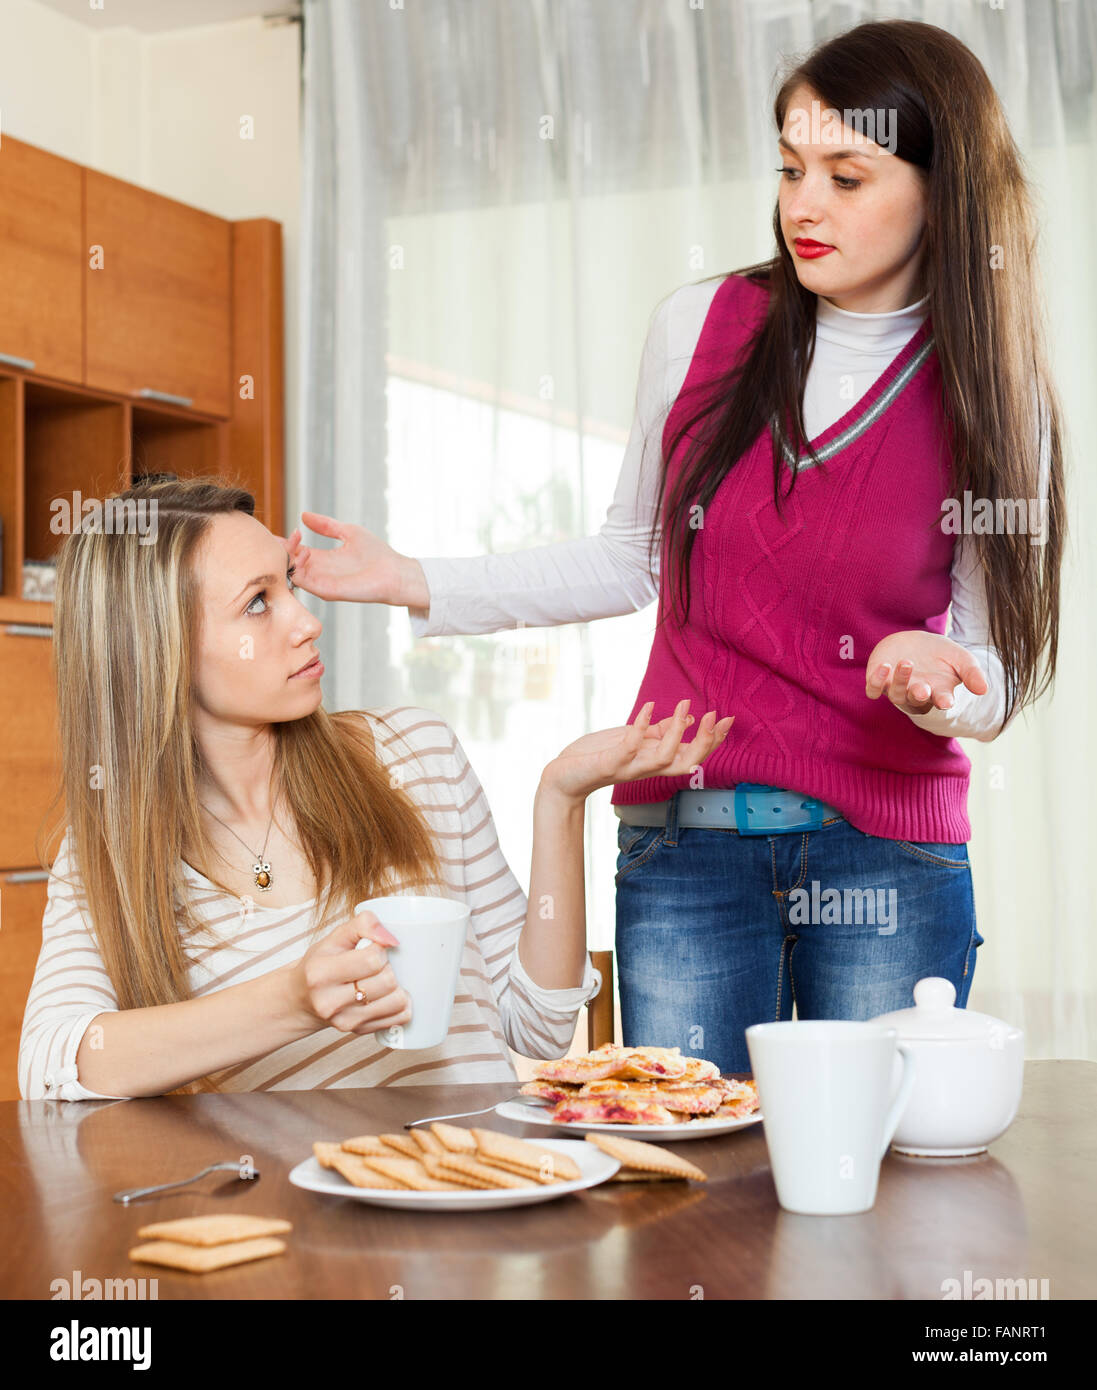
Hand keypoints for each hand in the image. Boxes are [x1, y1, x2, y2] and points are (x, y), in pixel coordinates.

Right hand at [276, 511, 428, 607]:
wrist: (394, 573)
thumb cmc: (377, 554)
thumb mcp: (348, 532)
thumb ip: (326, 525)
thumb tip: (303, 514)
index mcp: (322, 558)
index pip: (295, 551)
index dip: (284, 541)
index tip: (274, 531)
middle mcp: (319, 572)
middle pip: (289, 563)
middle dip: (280, 549)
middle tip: (277, 536)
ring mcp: (321, 582)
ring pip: (291, 573)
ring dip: (288, 556)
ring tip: (295, 540)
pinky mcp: (327, 591)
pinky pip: (304, 583)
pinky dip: (298, 568)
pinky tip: (303, 552)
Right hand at [291, 910, 411, 1034]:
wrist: (301, 999)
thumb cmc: (320, 965)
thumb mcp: (334, 937)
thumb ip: (363, 924)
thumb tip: (392, 938)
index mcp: (321, 973)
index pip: (372, 960)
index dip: (380, 950)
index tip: (373, 949)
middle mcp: (330, 1002)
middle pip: (387, 981)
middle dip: (388, 968)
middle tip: (377, 966)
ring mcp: (345, 1020)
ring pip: (397, 1001)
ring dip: (398, 987)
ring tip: (383, 980)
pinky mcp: (358, 1031)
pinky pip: (399, 1017)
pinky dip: (401, 1004)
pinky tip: (388, 996)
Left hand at [540, 699, 733, 802]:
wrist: (564, 776)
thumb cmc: (599, 755)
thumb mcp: (633, 739)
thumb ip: (659, 732)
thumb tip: (687, 720)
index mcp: (655, 761)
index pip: (693, 754)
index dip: (712, 741)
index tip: (728, 719)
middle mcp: (647, 768)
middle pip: (687, 762)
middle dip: (705, 742)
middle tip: (715, 716)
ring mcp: (630, 768)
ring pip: (664, 759)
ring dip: (677, 733)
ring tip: (685, 705)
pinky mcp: (610, 763)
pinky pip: (629, 748)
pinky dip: (640, 727)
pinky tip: (647, 707)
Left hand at [865, 630, 987, 715]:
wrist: (916, 643)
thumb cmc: (941, 655)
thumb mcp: (962, 659)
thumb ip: (972, 674)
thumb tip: (984, 689)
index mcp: (938, 692)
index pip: (941, 701)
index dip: (943, 702)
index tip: (947, 701)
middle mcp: (916, 693)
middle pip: (916, 699)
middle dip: (919, 694)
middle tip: (923, 688)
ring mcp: (896, 688)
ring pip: (896, 694)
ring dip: (901, 681)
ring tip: (907, 663)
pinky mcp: (879, 681)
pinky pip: (873, 689)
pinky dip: (876, 681)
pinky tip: (884, 666)